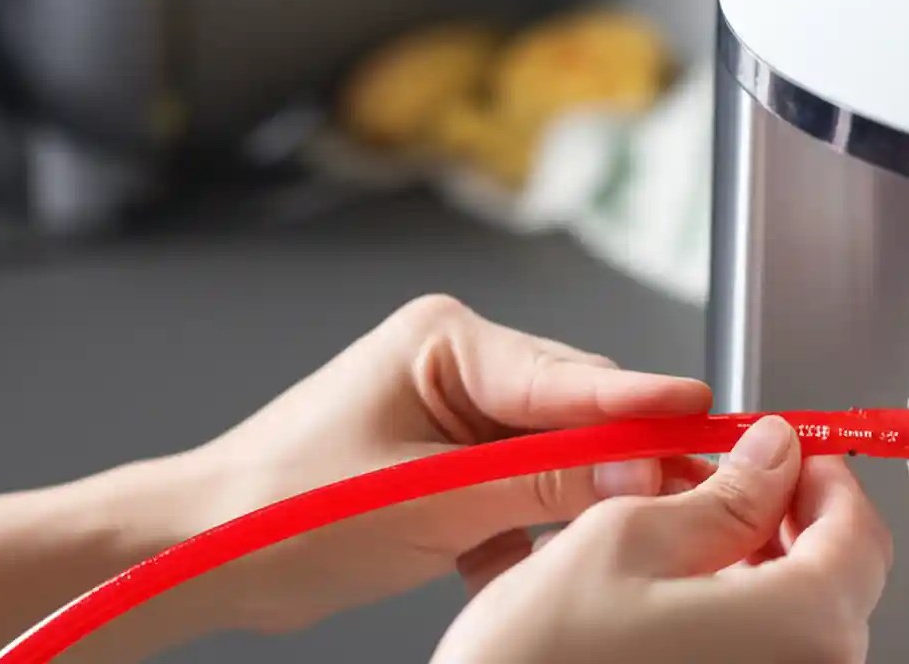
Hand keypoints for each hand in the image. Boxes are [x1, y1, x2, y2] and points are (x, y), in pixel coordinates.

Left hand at [183, 294, 712, 632]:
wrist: (205, 550)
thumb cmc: (282, 507)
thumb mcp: (425, 498)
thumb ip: (539, 481)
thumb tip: (639, 467)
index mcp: (445, 340)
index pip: (564, 373)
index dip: (637, 400)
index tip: (703, 414)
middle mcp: (458, 364)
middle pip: (570, 411)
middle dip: (618, 457)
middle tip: (684, 492)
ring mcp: (458, 415)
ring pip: (552, 457)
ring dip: (570, 503)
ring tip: (611, 537)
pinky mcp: (455, 464)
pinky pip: (521, 491)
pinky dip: (525, 533)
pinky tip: (515, 567)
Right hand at [433, 417, 893, 663]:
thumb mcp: (626, 539)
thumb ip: (723, 493)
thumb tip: (774, 454)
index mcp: (801, 628)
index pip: (860, 531)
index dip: (821, 474)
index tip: (779, 449)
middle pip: (836, 578)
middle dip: (783, 516)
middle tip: (720, 482)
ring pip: (797, 619)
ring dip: (753, 564)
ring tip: (677, 536)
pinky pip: (762, 656)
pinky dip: (733, 616)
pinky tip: (670, 597)